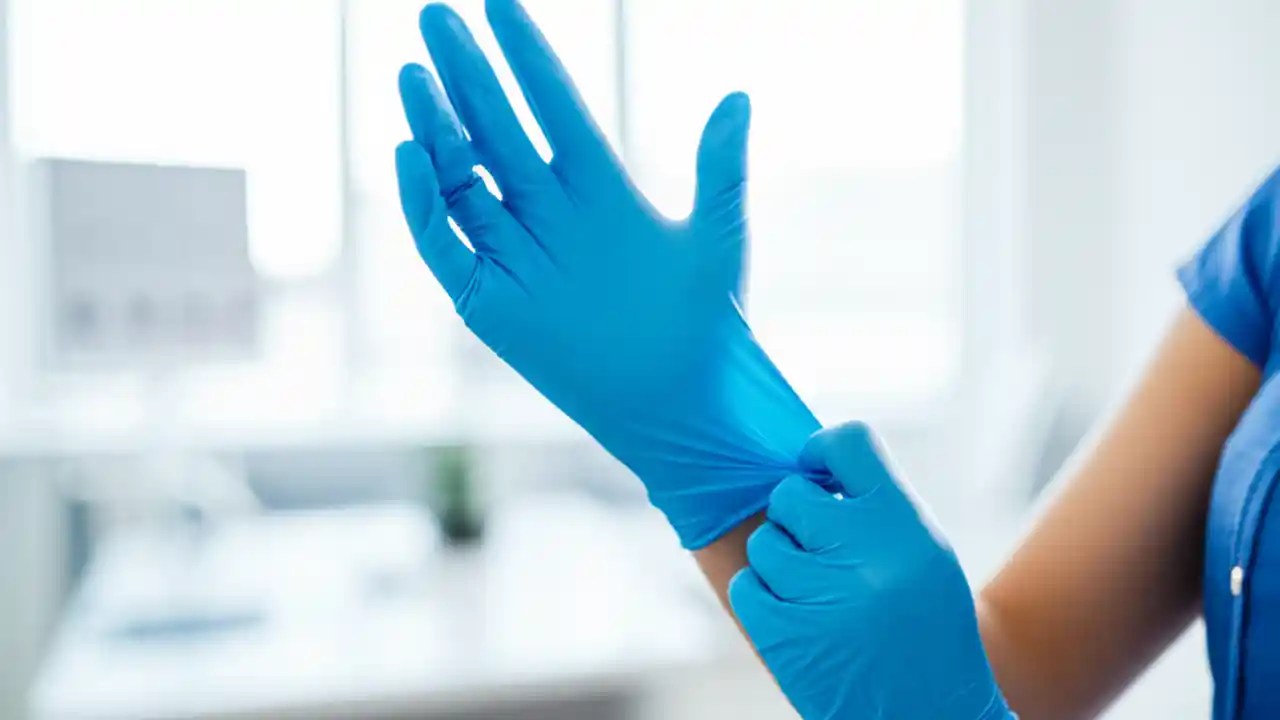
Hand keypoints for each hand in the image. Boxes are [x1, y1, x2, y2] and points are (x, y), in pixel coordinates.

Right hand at [394, 0, 817, 548]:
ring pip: (461, 178)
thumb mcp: (717, 238)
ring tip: (416, 76)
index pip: (551, 104)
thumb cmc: (705, 325)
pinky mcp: (489, 301)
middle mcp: (548, 212)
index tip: (501, 2)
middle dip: (465, 75)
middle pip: (494, 129)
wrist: (682, 403)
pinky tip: (414, 154)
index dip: (526, 56)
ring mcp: (514, 254)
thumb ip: (719, 170)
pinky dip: (424, 203)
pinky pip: (445, 243)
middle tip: (436, 15)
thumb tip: (737, 96)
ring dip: (437, 129)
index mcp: (598, 187)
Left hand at [730, 423, 1013, 718]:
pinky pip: (747, 584)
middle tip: (822, 546)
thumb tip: (816, 459)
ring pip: (765, 542)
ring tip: (820, 588)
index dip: (823, 449)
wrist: (928, 715)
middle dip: (799, 516)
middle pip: (791, 494)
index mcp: (905, 525)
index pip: (849, 442)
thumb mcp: (926, 553)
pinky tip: (798, 612)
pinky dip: (764, 596)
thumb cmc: (927, 625)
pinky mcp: (783, 634)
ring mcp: (820, 594)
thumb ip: (878, 504)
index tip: (818, 469)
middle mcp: (863, 554)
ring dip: (782, 560)